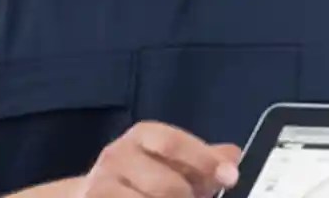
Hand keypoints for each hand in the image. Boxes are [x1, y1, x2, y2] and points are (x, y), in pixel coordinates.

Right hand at [78, 121, 241, 197]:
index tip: (230, 177)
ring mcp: (100, 186)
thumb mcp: (173, 162)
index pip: (174, 143)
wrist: (94, 193)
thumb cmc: (144, 176)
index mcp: (142, 136)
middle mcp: (117, 156)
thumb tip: (234, 156)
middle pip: (165, 184)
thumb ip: (203, 160)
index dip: (204, 160)